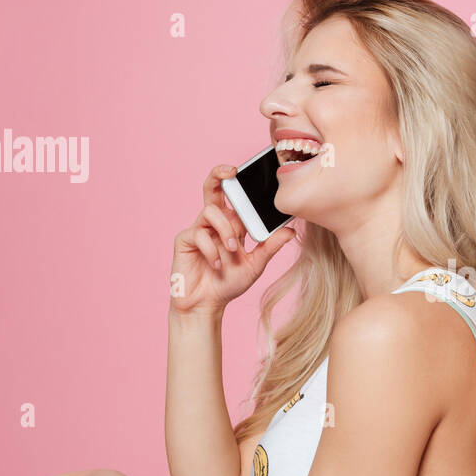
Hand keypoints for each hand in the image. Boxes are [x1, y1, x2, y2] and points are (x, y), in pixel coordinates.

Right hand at [169, 165, 296, 315]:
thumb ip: (270, 246)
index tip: (255, 176)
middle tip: (231, 171)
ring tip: (232, 250)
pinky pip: (199, 234)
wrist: (207, 304)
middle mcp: (214, 223)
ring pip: (210, 212)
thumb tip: (291, 231)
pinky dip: (212, 249)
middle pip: (213, 189)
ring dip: (225, 229)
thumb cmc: (229, 284)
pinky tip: (217, 264)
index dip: (241, 184)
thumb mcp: (256, 264)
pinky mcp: (185, 240)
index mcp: (231, 224)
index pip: (235, 198)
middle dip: (219, 174)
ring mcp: (198, 230)